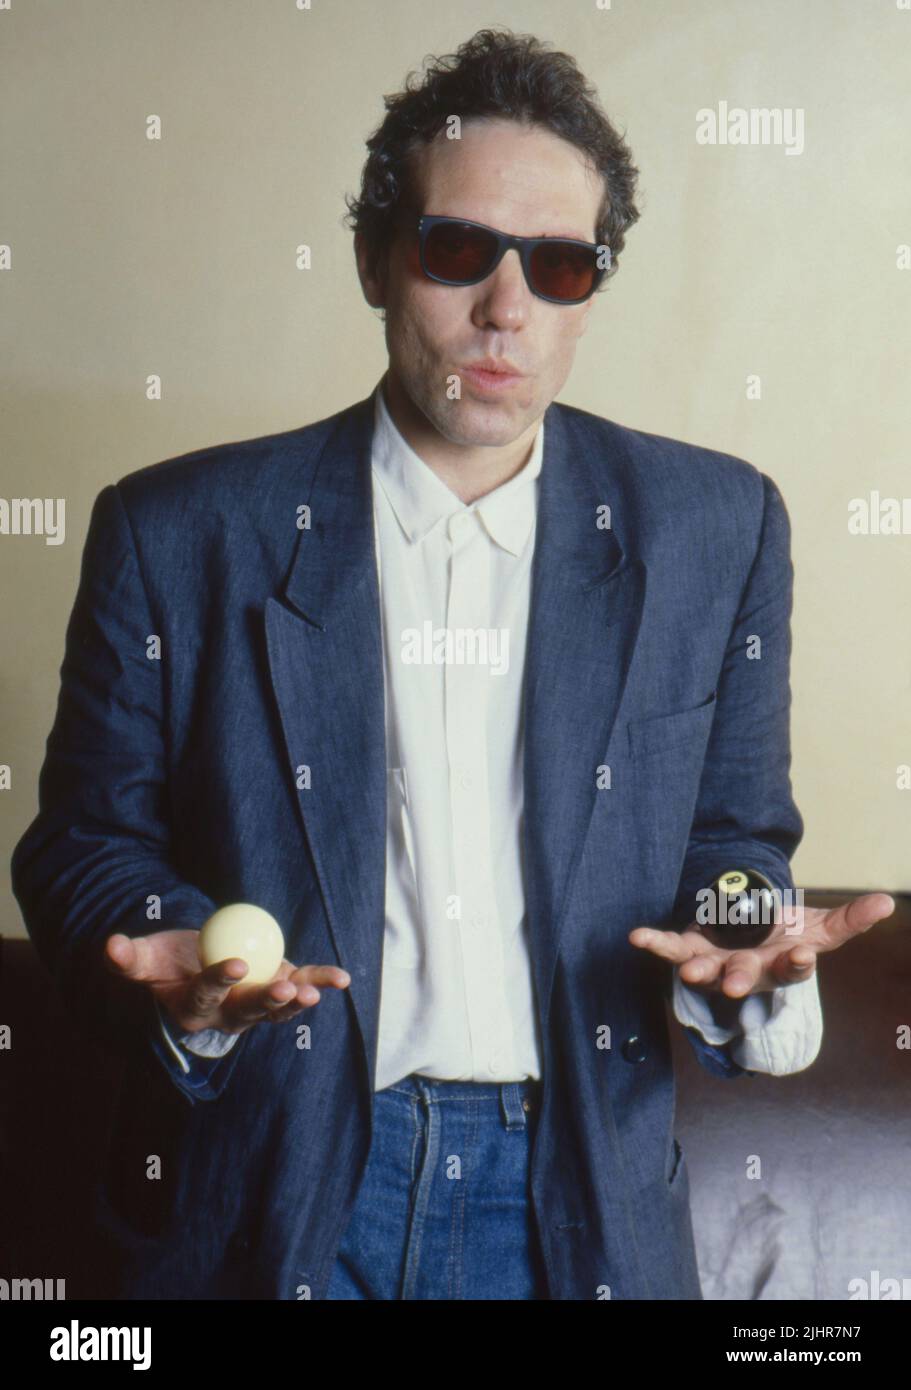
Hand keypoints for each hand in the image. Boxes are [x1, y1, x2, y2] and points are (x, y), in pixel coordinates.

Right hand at [104, 928, 349, 1035]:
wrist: (193, 965)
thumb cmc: (166, 961)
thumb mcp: (145, 958)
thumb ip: (129, 957)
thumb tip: (110, 945)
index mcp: (193, 1009)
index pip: (206, 996)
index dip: (219, 981)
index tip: (236, 964)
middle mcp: (227, 1016)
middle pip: (248, 1011)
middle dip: (267, 1001)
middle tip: (285, 988)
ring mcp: (255, 1007)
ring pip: (278, 1008)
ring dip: (298, 1000)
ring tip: (316, 992)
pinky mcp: (276, 992)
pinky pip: (300, 987)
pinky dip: (320, 981)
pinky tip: (342, 978)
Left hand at [628, 891, 895, 998]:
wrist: (752, 934)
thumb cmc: (788, 935)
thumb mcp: (822, 926)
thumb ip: (852, 918)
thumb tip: (887, 902)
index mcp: (783, 965)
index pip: (794, 968)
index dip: (797, 962)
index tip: (801, 955)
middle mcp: (749, 970)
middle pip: (745, 976)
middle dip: (738, 979)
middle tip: (732, 986)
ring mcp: (717, 963)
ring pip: (706, 970)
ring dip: (697, 971)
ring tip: (688, 973)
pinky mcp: (691, 950)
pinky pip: (671, 947)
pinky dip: (654, 943)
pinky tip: (637, 936)